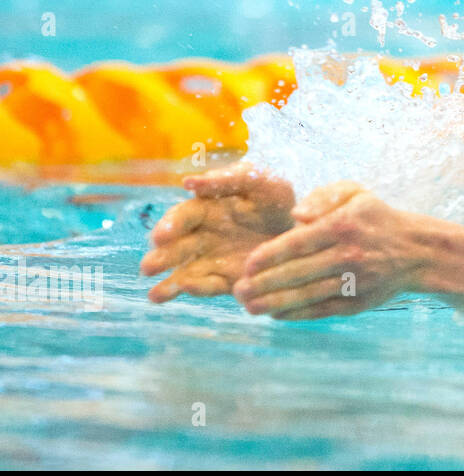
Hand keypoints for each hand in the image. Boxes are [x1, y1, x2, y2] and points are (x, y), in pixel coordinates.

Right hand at [140, 163, 294, 301]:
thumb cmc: (275, 192)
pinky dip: (200, 288)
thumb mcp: (257, 179)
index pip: (182, 218)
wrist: (302, 220)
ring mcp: (213, 259)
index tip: (160, 237)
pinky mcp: (227, 278)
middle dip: (162, 258)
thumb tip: (187, 183)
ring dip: (170, 283)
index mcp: (206, 208)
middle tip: (148, 268)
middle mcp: (203, 236)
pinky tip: (188, 290)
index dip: (170, 226)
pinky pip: (211, 285)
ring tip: (155, 296)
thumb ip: (225, 181)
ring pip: (186, 272)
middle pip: (178, 248)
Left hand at [233, 183, 463, 319]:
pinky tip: (276, 315)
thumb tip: (296, 216)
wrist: (419, 250)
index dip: (269, 255)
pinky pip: (322, 310)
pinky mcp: (359, 302)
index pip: (298, 242)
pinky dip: (297, 315)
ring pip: (307, 295)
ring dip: (274, 303)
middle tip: (237, 290)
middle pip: (297, 273)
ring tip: (249, 307)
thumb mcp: (356, 193)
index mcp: (344, 225)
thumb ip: (323, 197)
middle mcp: (349, 255)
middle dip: (263, 284)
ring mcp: (354, 281)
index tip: (247, 264)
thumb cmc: (378, 218)